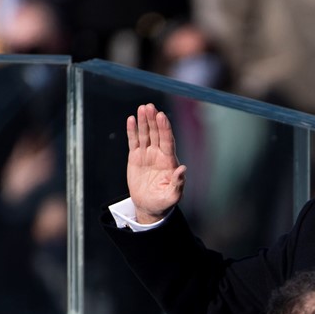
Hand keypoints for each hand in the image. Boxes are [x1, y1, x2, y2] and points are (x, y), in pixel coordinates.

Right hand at [126, 103, 186, 222]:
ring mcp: (147, 155)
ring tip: (142, 108)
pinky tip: (131, 120)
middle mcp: (159, 155)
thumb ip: (178, 183)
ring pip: (145, 134)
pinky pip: (134, 142)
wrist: (148, 206)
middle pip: (156, 134)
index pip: (167, 141)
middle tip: (150, 107)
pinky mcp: (135, 157)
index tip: (162, 117)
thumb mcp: (172, 196)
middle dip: (154, 120)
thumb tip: (183, 170)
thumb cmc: (163, 202)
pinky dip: (132, 131)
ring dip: (144, 121)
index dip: (165, 129)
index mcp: (169, 162)